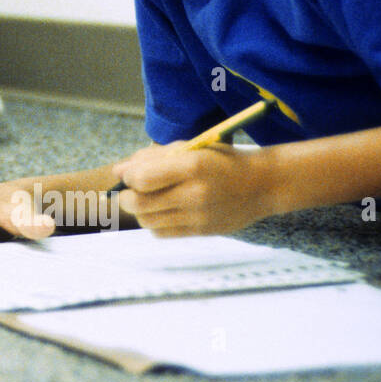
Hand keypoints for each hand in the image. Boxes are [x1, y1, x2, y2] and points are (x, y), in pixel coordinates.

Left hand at [112, 141, 274, 235]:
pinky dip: (154, 223)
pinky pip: (162, 233)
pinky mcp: (202, 232)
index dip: (128, 177)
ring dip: (139, 211)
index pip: (142, 179)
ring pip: (147, 221)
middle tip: (131, 191)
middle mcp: (195, 194)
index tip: (131, 174)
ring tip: (149, 199)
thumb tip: (118, 172)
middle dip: (126, 197)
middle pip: (139, 204)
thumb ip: (151, 157)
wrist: (263, 184)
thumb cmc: (220, 160)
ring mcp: (199, 216)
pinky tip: (163, 211)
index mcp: (192, 166)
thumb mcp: (189, 148)